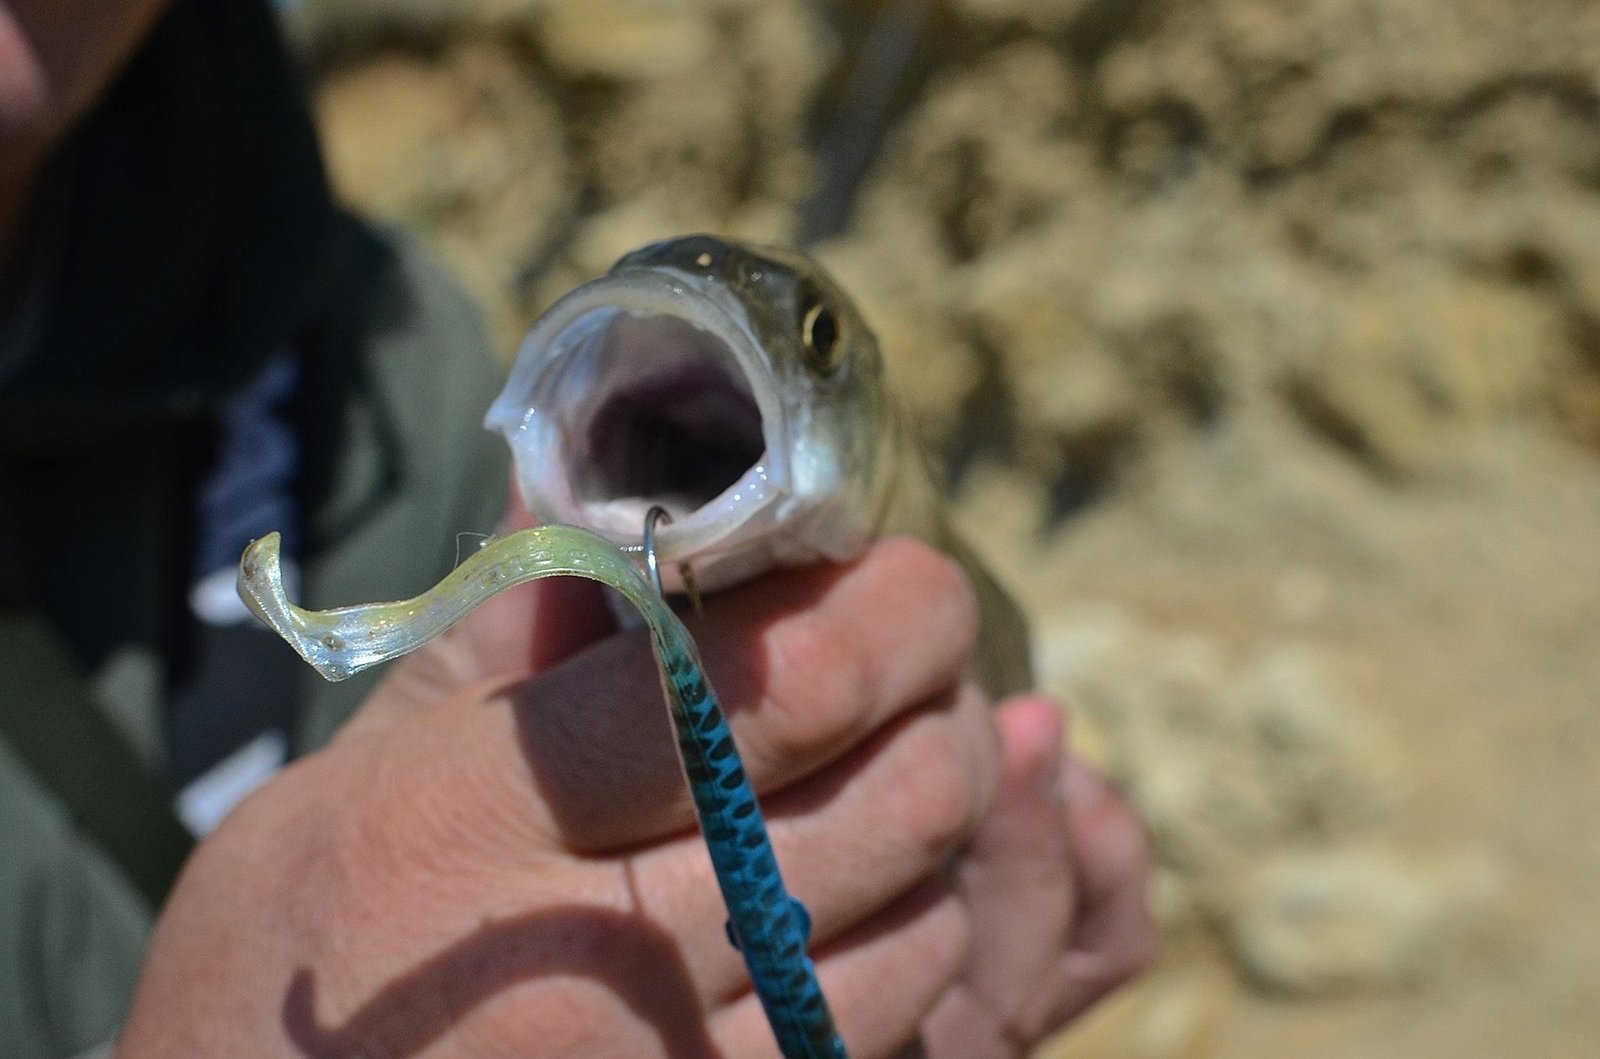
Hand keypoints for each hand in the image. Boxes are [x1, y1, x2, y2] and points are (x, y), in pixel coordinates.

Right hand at [120, 534, 1152, 1056]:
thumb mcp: (350, 779)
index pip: (761, 689)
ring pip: (922, 911)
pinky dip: (915, 924)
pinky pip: (897, 1015)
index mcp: (479, 820)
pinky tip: (870, 882)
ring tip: (900, 755)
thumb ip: (499, 642)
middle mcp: (596, 954)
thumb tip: (607, 493)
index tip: (904, 572)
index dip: (878, 611)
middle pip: (887, 795)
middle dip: (938, 697)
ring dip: (940, 812)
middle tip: (921, 652)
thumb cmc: (284, 966)